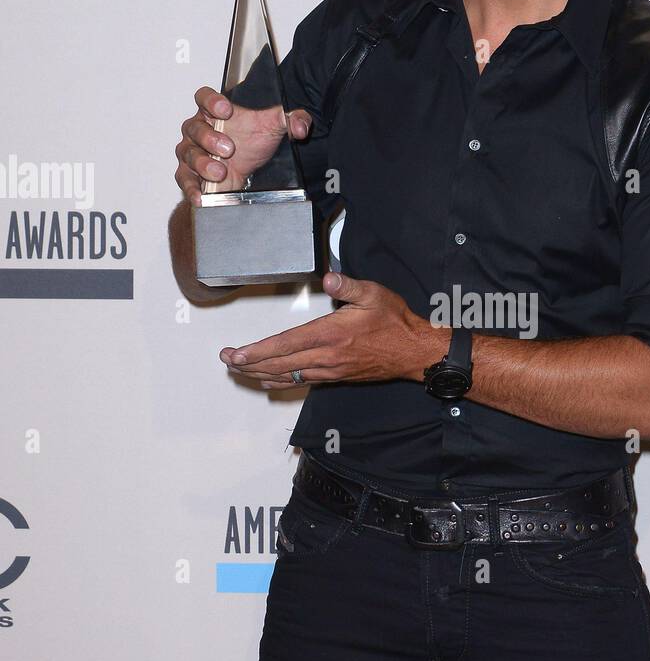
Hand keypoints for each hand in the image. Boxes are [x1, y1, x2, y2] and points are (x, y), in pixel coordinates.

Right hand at [174, 86, 312, 205]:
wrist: (249, 169)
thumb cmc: (253, 141)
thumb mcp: (274, 128)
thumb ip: (290, 120)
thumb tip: (301, 126)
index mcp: (213, 111)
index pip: (203, 97)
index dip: (211, 101)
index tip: (226, 109)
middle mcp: (198, 130)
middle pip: (194, 128)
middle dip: (209, 138)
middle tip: (229, 148)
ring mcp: (192, 152)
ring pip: (188, 154)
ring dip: (202, 163)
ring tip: (220, 171)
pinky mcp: (191, 175)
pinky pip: (185, 180)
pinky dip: (191, 189)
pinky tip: (201, 197)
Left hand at [218, 272, 441, 386]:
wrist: (413, 352)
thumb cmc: (394, 322)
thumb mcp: (374, 294)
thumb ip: (348, 285)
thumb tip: (328, 279)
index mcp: (331, 334)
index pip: (286, 344)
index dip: (257, 351)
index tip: (236, 354)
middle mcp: (326, 356)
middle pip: (279, 364)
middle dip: (249, 363)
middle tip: (226, 359)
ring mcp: (329, 370)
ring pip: (287, 375)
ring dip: (259, 373)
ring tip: (238, 370)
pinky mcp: (334, 377)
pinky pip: (300, 381)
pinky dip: (279, 382)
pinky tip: (266, 381)